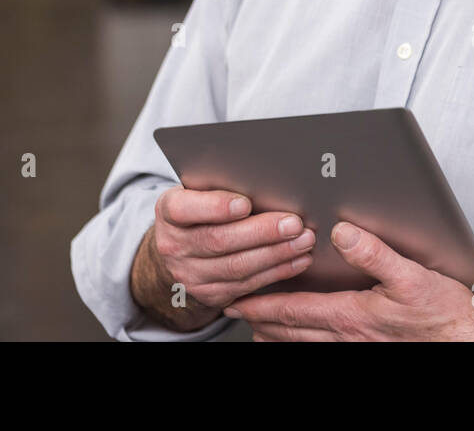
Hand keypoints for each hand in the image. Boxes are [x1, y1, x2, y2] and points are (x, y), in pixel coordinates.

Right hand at [130, 186, 314, 331]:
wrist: (179, 252)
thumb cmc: (199, 211)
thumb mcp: (198, 192)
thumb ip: (220, 185)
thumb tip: (266, 177)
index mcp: (169, 212)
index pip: (185, 209)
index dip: (215, 207)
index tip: (244, 204)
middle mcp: (174, 246)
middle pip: (219, 241)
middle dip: (261, 232)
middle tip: (293, 223)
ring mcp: (190, 275)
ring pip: (237, 267)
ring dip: (276, 254)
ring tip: (303, 240)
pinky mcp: (210, 296)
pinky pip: (248, 286)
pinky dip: (277, 272)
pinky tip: (298, 259)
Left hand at [223, 221, 473, 340]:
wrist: (469, 343)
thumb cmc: (444, 315)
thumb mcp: (410, 275)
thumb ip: (373, 252)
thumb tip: (341, 231)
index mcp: (350, 315)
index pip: (292, 310)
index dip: (261, 304)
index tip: (237, 300)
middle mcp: (347, 337)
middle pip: (290, 330)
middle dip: (261, 320)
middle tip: (236, 310)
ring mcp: (356, 349)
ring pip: (303, 345)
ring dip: (277, 335)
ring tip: (259, 328)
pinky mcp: (369, 352)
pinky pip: (323, 352)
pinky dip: (303, 345)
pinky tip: (303, 341)